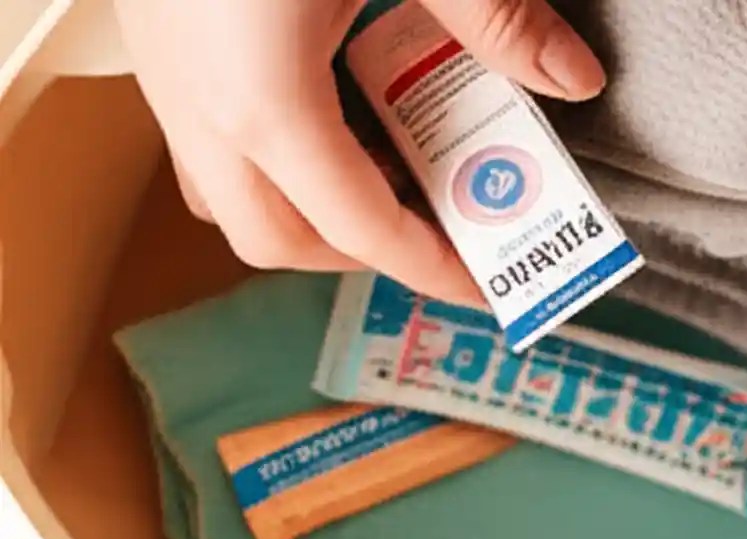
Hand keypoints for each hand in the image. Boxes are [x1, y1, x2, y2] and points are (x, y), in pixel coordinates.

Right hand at [114, 0, 604, 300]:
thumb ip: (494, 16)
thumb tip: (573, 77)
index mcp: (264, 103)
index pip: (362, 230)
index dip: (432, 269)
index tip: (486, 287)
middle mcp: (201, 112)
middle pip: (283, 241)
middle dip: (368, 252)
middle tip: (444, 226)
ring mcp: (166, 81)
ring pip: (233, 201)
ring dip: (313, 212)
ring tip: (390, 173)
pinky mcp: (157, 47)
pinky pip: (208, 146)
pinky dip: (275, 161)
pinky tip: (329, 107)